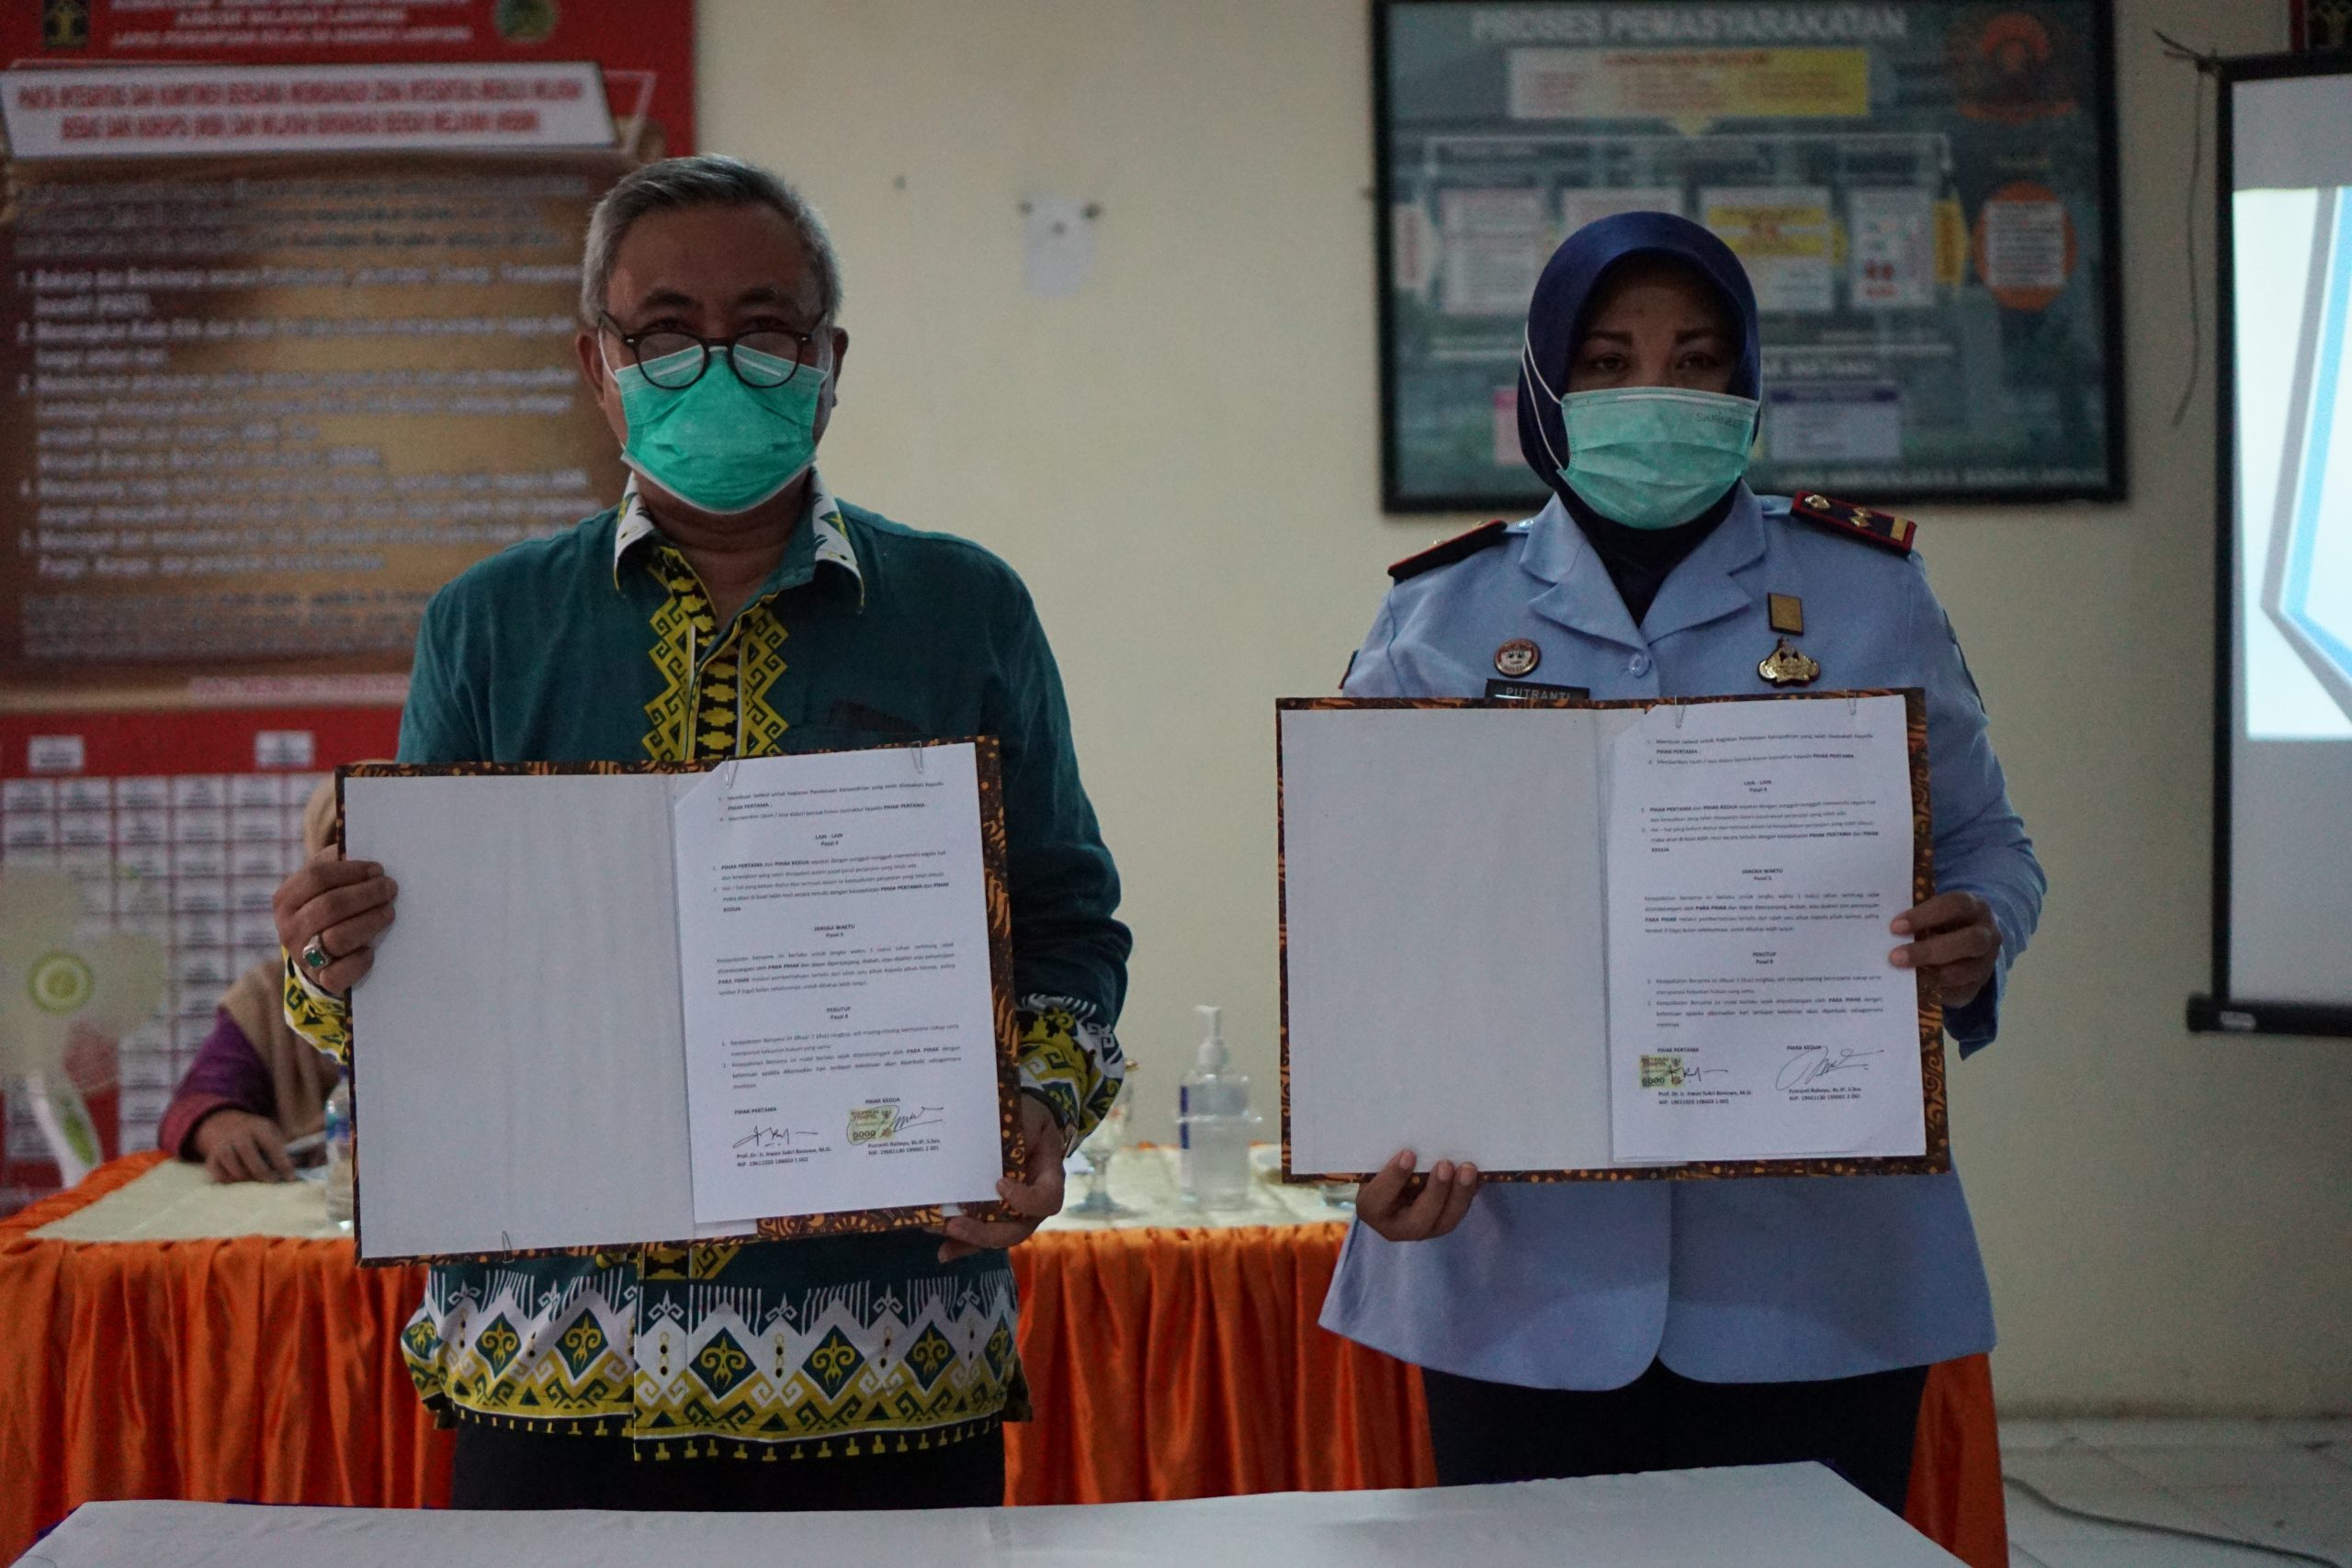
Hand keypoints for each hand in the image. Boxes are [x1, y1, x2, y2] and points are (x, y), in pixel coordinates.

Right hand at [193, 1109, 294, 1183]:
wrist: (224, 1125)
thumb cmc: (256, 1134)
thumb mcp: (270, 1132)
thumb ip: (285, 1146)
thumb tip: (301, 1164)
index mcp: (258, 1128)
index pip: (273, 1147)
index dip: (283, 1164)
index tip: (292, 1178)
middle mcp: (238, 1136)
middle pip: (252, 1159)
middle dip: (265, 1174)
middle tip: (274, 1183)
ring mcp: (222, 1147)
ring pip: (236, 1170)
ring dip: (249, 1180)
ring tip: (258, 1183)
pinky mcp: (211, 1159)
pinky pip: (220, 1177)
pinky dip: (231, 1182)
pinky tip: (239, 1182)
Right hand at [272, 845, 396, 994]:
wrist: (318, 954)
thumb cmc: (328, 907)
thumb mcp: (325, 884)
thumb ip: (335, 863)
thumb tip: (353, 849)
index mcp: (286, 900)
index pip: (317, 877)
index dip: (352, 871)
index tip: (377, 870)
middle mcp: (289, 929)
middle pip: (331, 906)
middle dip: (367, 894)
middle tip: (390, 889)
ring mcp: (303, 957)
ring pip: (339, 937)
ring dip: (370, 921)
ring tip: (389, 912)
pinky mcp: (321, 980)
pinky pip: (340, 974)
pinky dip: (360, 961)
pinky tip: (371, 949)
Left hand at [936, 1095, 1065, 1262]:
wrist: (1026, 1124)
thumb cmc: (1029, 1120)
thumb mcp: (1029, 1117)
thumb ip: (1018, 1127)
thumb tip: (984, 1133)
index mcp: (1049, 1179)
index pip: (1047, 1200)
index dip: (1026, 1200)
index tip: (1000, 1183)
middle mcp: (1034, 1204)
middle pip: (1018, 1230)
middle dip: (986, 1233)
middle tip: (955, 1224)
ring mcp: (1015, 1214)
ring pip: (997, 1237)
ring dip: (968, 1240)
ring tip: (939, 1231)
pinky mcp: (995, 1217)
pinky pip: (982, 1238)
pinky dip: (962, 1245)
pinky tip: (943, 1251)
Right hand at [1355, 1150, 1479, 1242]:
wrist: (1391, 1179)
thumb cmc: (1378, 1164)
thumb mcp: (1375, 1161)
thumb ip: (1386, 1155)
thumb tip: (1413, 1144)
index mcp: (1371, 1208)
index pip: (1379, 1198)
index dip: (1394, 1178)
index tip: (1408, 1154)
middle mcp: (1396, 1226)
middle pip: (1418, 1221)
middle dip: (1435, 1193)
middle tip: (1444, 1165)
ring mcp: (1423, 1228)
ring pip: (1445, 1221)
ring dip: (1459, 1195)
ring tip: (1468, 1169)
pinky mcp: (1442, 1222)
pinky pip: (1458, 1211)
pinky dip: (1469, 1193)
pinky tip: (1478, 1175)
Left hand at [1891, 891, 2000, 1007]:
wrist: (1971, 945)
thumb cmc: (1943, 922)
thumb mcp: (1934, 912)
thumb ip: (1916, 916)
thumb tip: (1880, 925)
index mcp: (1975, 908)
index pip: (1956, 905)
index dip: (1925, 915)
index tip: (1895, 927)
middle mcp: (1988, 935)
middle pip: (1968, 941)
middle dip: (1929, 950)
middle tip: (1894, 956)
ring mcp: (1986, 963)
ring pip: (1964, 971)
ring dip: (1930, 974)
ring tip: (1901, 974)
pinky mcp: (1978, 986)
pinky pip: (1959, 991)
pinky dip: (1935, 990)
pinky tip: (1913, 987)